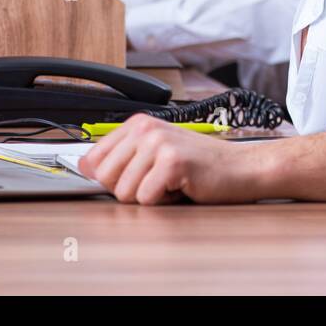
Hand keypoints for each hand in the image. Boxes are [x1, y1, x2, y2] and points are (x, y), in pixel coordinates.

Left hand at [76, 113, 267, 203]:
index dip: (108, 178)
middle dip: (129, 190)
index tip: (128, 180)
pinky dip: (164, 202)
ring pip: (124, 192)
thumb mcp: (156, 154)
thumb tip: (83, 166)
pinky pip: (146, 198)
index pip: (94, 158)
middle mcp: (145, 128)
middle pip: (105, 177)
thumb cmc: (201, 165)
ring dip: (149, 197)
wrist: (241, 168)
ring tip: (171, 184)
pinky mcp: (172, 162)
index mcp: (138, 123)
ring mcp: (159, 143)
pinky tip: (181, 189)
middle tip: (157, 182)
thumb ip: (121, 158)